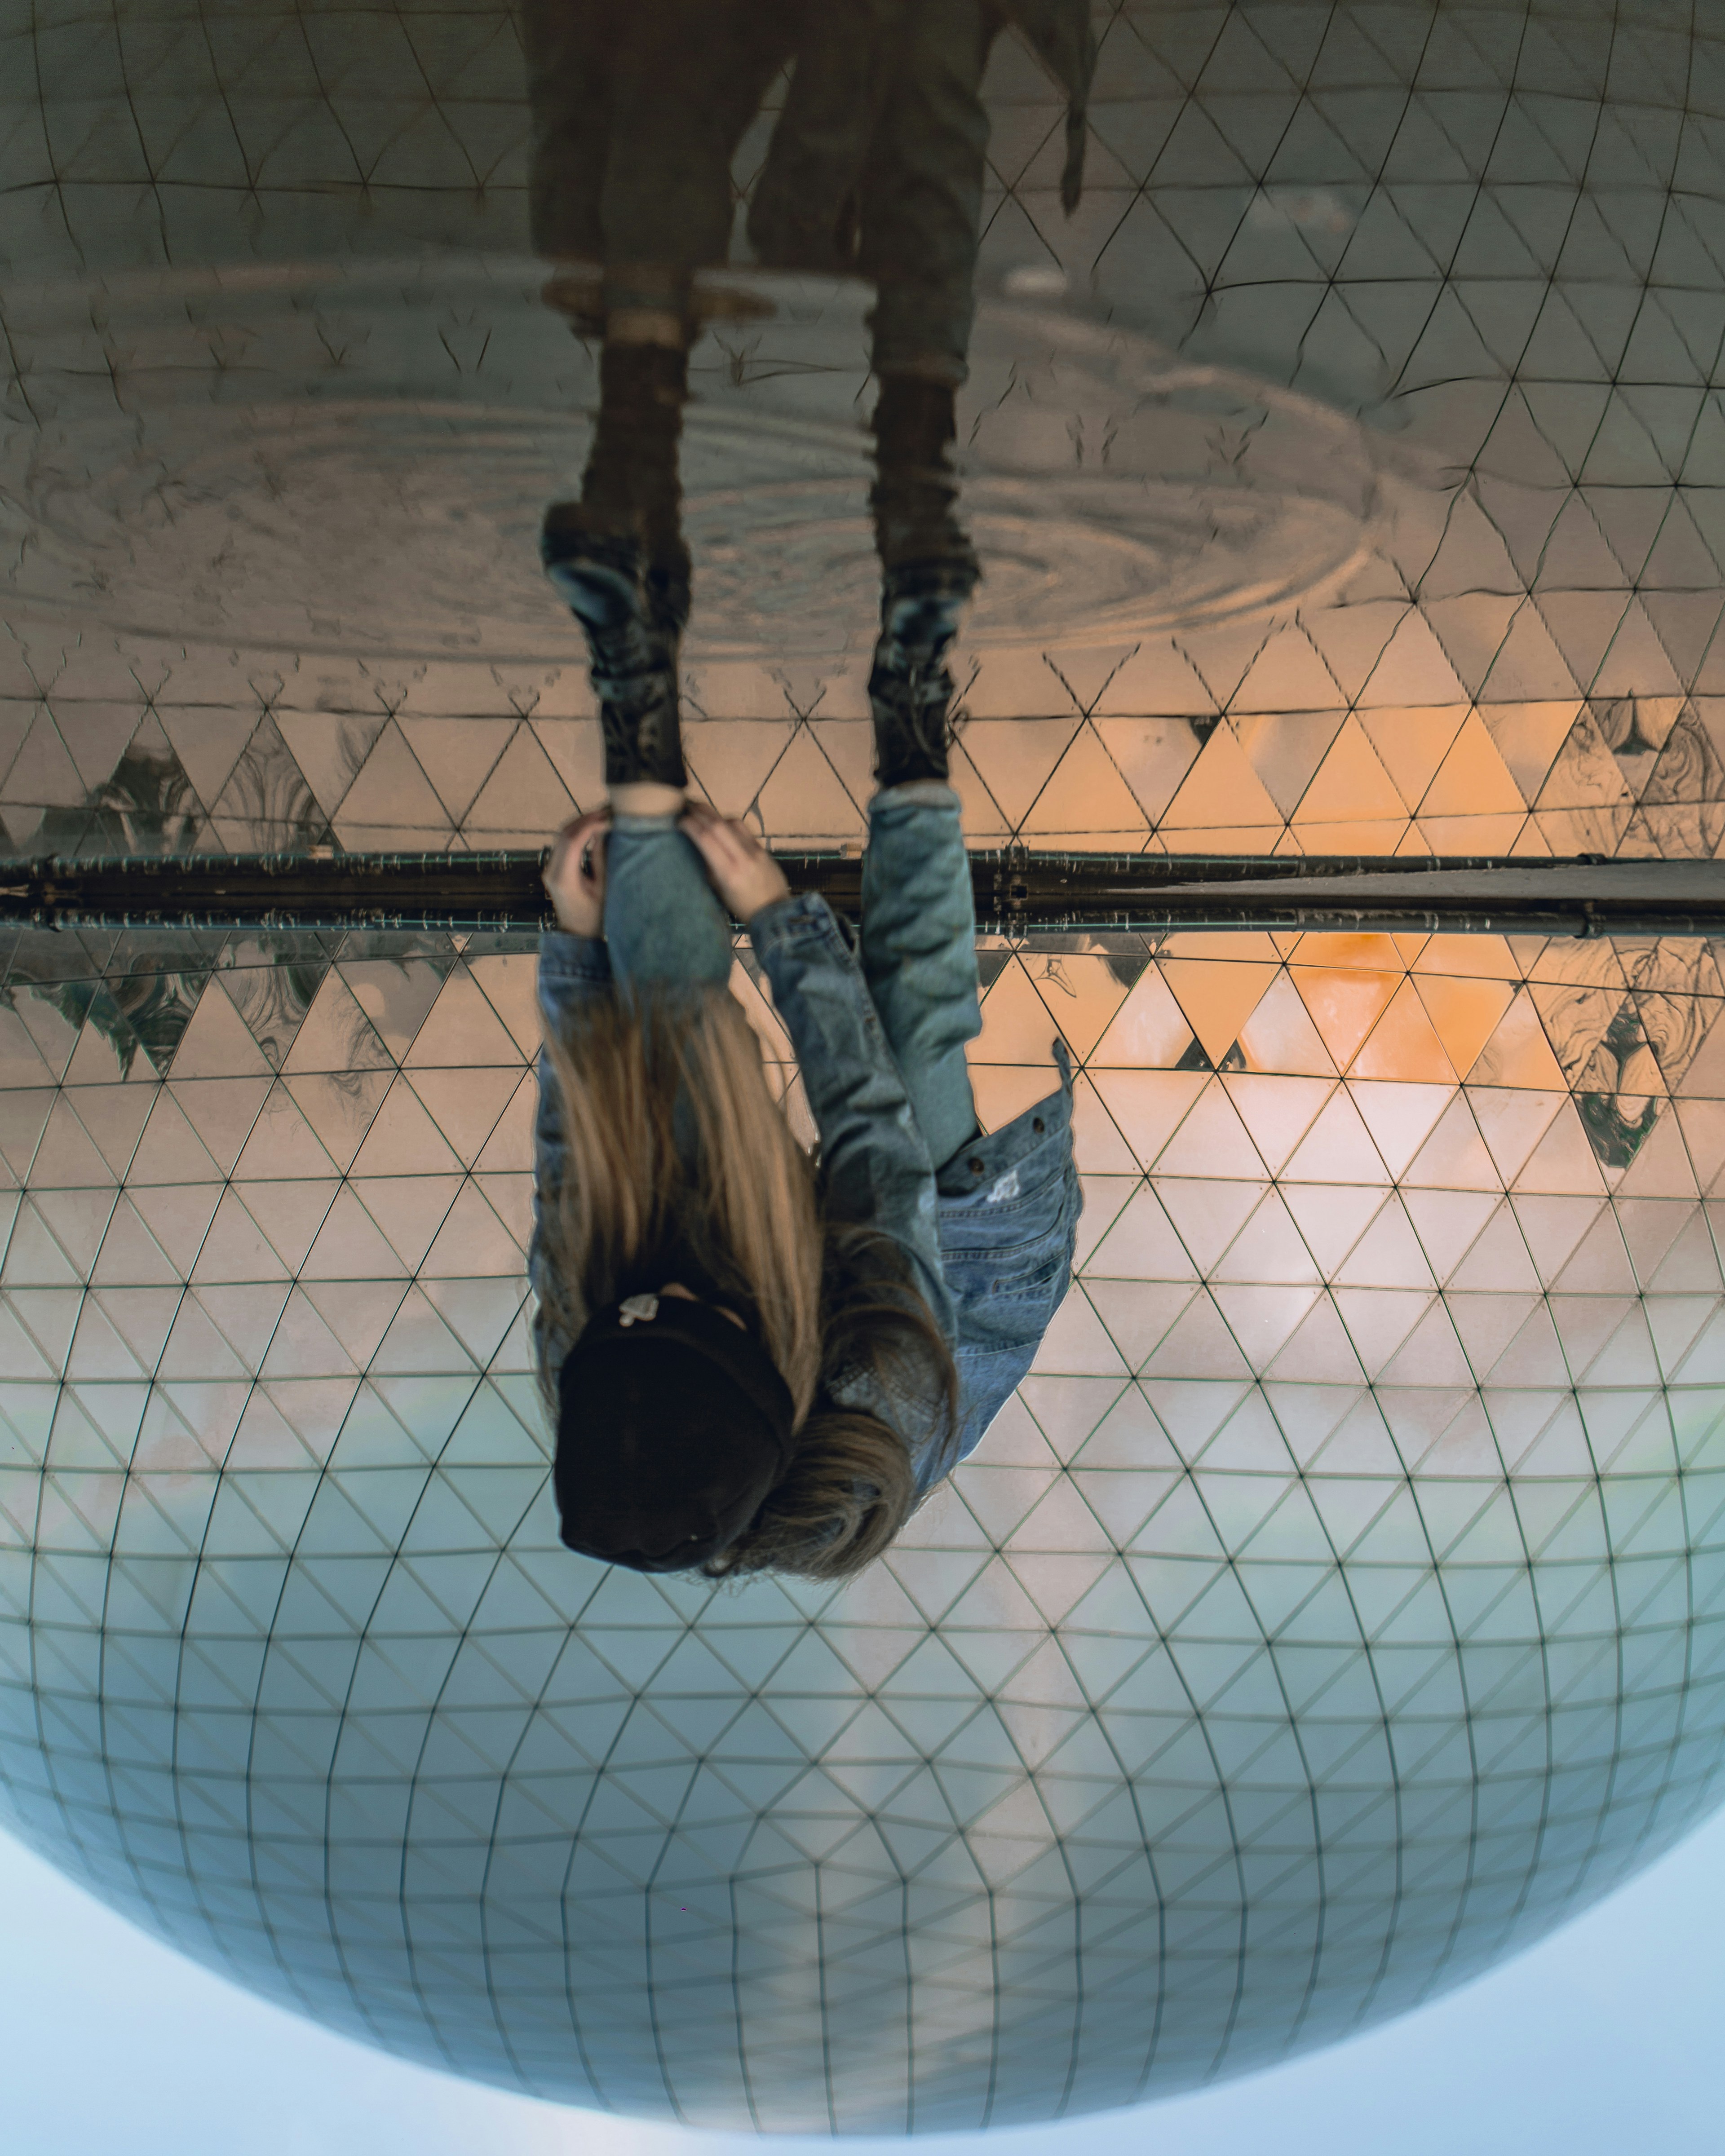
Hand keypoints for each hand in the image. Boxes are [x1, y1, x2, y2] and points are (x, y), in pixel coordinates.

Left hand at [543, 808, 610, 936]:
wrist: (577, 935)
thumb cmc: (595, 917)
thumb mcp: (603, 888)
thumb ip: (602, 858)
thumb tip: (604, 831)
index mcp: (564, 877)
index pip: (574, 840)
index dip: (592, 825)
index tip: (610, 818)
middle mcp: (551, 870)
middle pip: (565, 833)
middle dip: (587, 818)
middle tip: (607, 810)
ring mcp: (549, 868)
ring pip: (561, 834)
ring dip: (581, 822)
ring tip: (602, 815)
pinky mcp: (553, 868)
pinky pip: (562, 842)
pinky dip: (577, 831)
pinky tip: (593, 827)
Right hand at [679, 801, 790, 922]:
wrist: (775, 911)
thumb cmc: (742, 906)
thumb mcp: (719, 890)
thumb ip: (709, 866)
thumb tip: (696, 845)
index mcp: (728, 872)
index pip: (706, 839)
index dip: (690, 825)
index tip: (679, 821)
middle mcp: (743, 857)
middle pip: (718, 825)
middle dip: (700, 812)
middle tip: (687, 807)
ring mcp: (755, 850)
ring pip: (732, 822)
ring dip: (714, 814)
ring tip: (701, 811)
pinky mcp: (763, 848)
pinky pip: (744, 828)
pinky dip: (728, 822)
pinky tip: (721, 823)